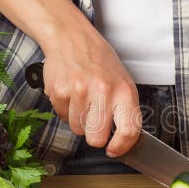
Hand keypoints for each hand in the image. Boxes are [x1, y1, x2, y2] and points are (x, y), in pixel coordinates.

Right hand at [41, 29, 140, 156]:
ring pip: (77, 130)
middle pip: (96, 139)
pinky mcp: (59, 92)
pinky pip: (62, 117)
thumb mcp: (122, 80)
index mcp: (124, 90)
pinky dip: (65, 109)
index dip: (121, 146)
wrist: (71, 37)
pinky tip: (70, 92)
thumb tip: (124, 139)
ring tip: (82, 98)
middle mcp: (103, 91)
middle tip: (94, 122)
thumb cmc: (99, 61)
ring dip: (78, 120)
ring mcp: (80, 92)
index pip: (128, 129)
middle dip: (94, 136)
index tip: (114, 150)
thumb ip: (124, 108)